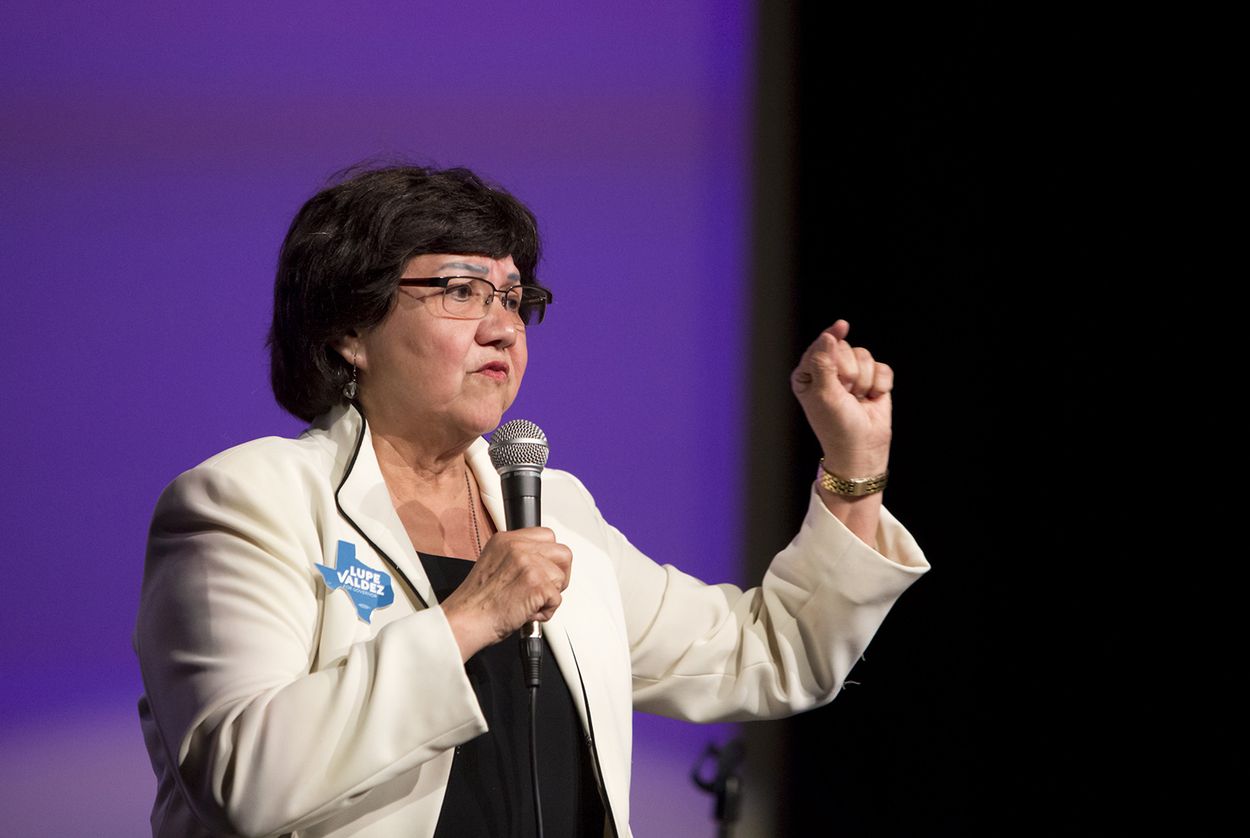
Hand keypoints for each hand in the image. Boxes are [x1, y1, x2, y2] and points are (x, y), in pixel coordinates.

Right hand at [439, 528, 571, 660]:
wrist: (465, 620)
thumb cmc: (476, 602)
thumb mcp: (493, 564)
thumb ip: (516, 558)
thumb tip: (540, 562)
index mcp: (506, 540)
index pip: (547, 536)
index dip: (550, 558)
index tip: (543, 571)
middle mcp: (518, 547)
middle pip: (562, 553)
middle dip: (558, 574)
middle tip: (543, 589)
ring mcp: (528, 564)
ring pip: (561, 577)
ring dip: (549, 596)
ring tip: (527, 603)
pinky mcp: (536, 584)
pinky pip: (557, 599)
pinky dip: (546, 612)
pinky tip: (526, 612)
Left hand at [790, 319, 892, 477]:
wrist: (862, 448)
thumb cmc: (836, 426)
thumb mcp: (825, 395)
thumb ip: (824, 364)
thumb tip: (828, 336)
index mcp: (809, 374)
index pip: (820, 346)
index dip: (831, 337)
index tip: (842, 327)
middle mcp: (829, 372)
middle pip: (845, 348)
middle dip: (850, 371)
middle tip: (846, 393)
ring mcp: (852, 376)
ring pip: (865, 356)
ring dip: (864, 380)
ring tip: (858, 399)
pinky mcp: (873, 381)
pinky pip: (882, 368)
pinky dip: (880, 384)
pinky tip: (873, 398)